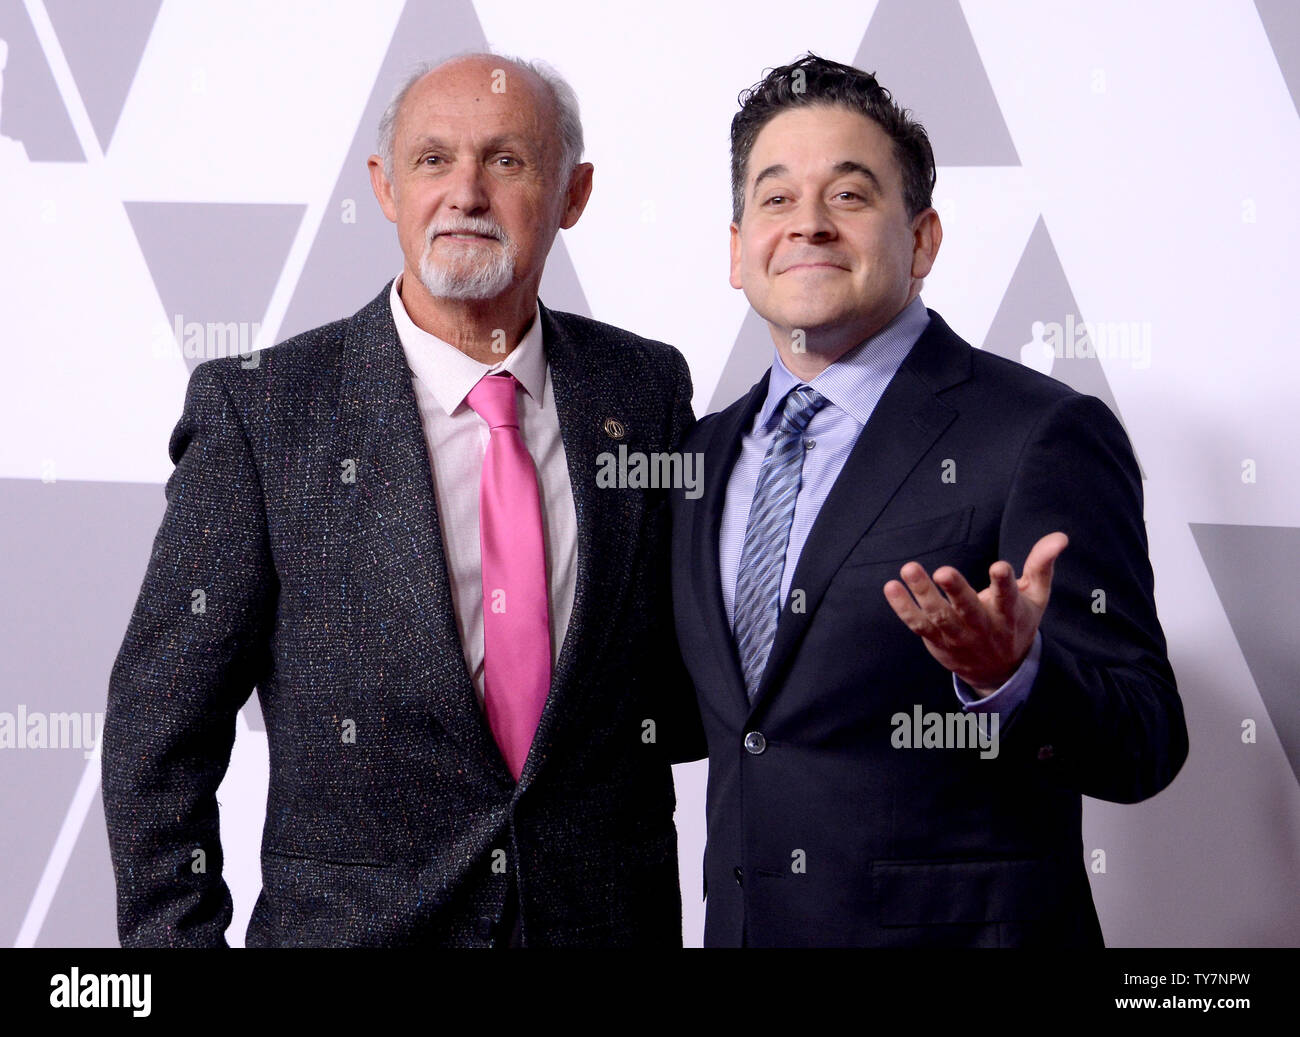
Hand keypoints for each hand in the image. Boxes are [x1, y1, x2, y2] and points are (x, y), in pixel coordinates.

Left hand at [882, 532, 1067, 695]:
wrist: (998, 671)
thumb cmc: (1017, 622)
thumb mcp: (1036, 597)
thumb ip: (1042, 565)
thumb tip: (1060, 536)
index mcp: (1009, 613)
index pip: (1008, 598)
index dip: (1004, 583)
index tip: (1000, 566)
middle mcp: (982, 626)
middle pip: (968, 610)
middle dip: (956, 591)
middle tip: (944, 570)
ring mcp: (957, 635)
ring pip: (939, 616)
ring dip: (923, 594)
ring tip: (909, 568)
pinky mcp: (937, 640)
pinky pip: (917, 624)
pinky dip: (903, 607)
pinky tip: (891, 587)